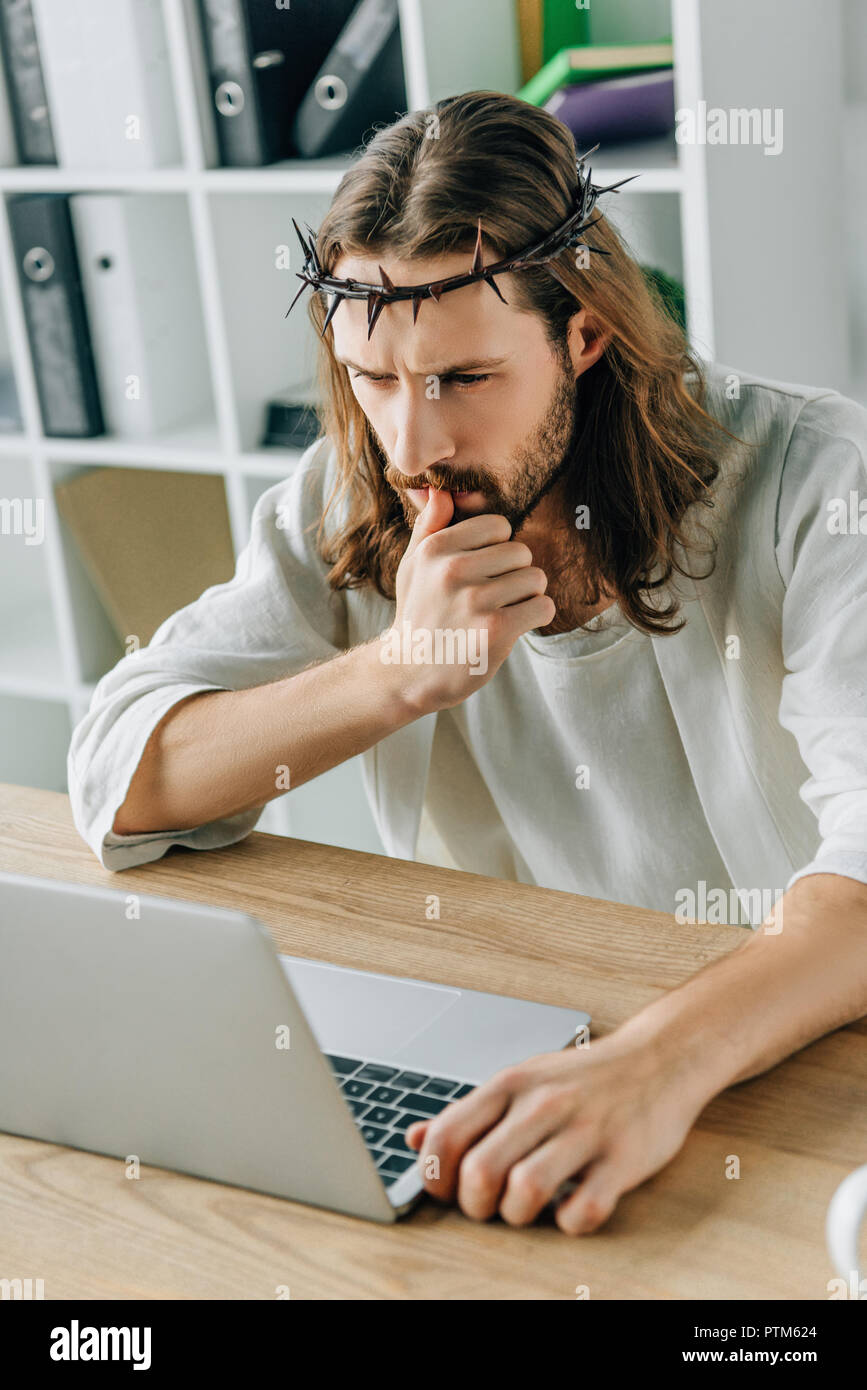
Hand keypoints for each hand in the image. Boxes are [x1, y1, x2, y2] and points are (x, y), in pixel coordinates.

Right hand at [384, 487, 554, 713]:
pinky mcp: (496, 630)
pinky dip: (537, 616)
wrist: (409, 673)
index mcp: (436, 549)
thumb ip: (428, 527)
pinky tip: (516, 625)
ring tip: (504, 612)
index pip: (498, 526)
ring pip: (536, 578)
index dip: (499, 548)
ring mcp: (475, 601)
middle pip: (521, 552)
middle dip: (516, 574)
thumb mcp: (412, 568)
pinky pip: (543, 606)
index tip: (485, 571)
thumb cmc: (417, 615)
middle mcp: (454, 570)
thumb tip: (441, 492)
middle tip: (496, 597)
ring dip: (528, 597)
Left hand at [405, 1032, 702, 1232]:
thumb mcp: (520, 1082)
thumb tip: (413, 1139)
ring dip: (517, 1215)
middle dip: (474, 1205)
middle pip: (481, 1171)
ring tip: (525, 1209)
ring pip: (526, 1191)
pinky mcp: (623, 1159)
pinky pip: (584, 1209)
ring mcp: (585, 1130)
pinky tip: (570, 1208)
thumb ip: (468, 1113)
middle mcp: (543, 1104)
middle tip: (488, 1205)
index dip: (435, 1176)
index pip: (447, 1136)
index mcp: (511, 1085)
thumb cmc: (582, 1078)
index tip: (447, 1190)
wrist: (659, 1058)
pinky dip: (570, 1222)